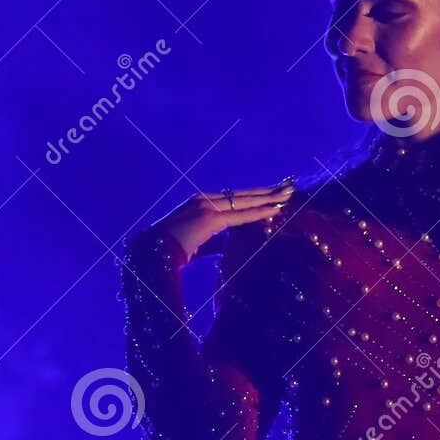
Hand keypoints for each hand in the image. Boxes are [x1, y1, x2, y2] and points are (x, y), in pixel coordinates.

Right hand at [135, 181, 294, 263]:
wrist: (149, 253)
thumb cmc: (169, 251)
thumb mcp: (197, 243)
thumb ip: (215, 240)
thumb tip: (232, 244)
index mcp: (200, 202)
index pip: (234, 197)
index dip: (255, 195)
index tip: (273, 193)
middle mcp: (203, 199)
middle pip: (243, 194)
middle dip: (268, 191)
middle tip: (290, 186)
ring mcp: (206, 206)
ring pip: (246, 200)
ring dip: (270, 198)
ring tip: (289, 194)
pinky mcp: (210, 218)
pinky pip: (241, 214)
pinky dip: (260, 212)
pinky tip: (276, 209)